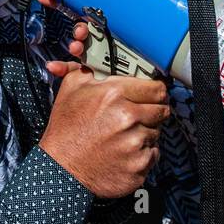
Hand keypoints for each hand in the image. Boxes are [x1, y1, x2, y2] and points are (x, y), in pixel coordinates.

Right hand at [39, 66, 168, 197]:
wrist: (61, 169)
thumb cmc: (66, 130)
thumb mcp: (71, 89)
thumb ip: (87, 68)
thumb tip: (93, 54)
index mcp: (115, 94)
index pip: (157, 89)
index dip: (155, 92)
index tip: (152, 96)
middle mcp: (129, 118)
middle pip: (162, 110)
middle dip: (152, 112)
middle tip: (137, 117)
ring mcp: (135, 144)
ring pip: (157, 133)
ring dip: (145, 134)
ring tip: (124, 137)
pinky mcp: (139, 166)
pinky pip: (153, 155)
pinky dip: (142, 155)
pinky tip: (124, 153)